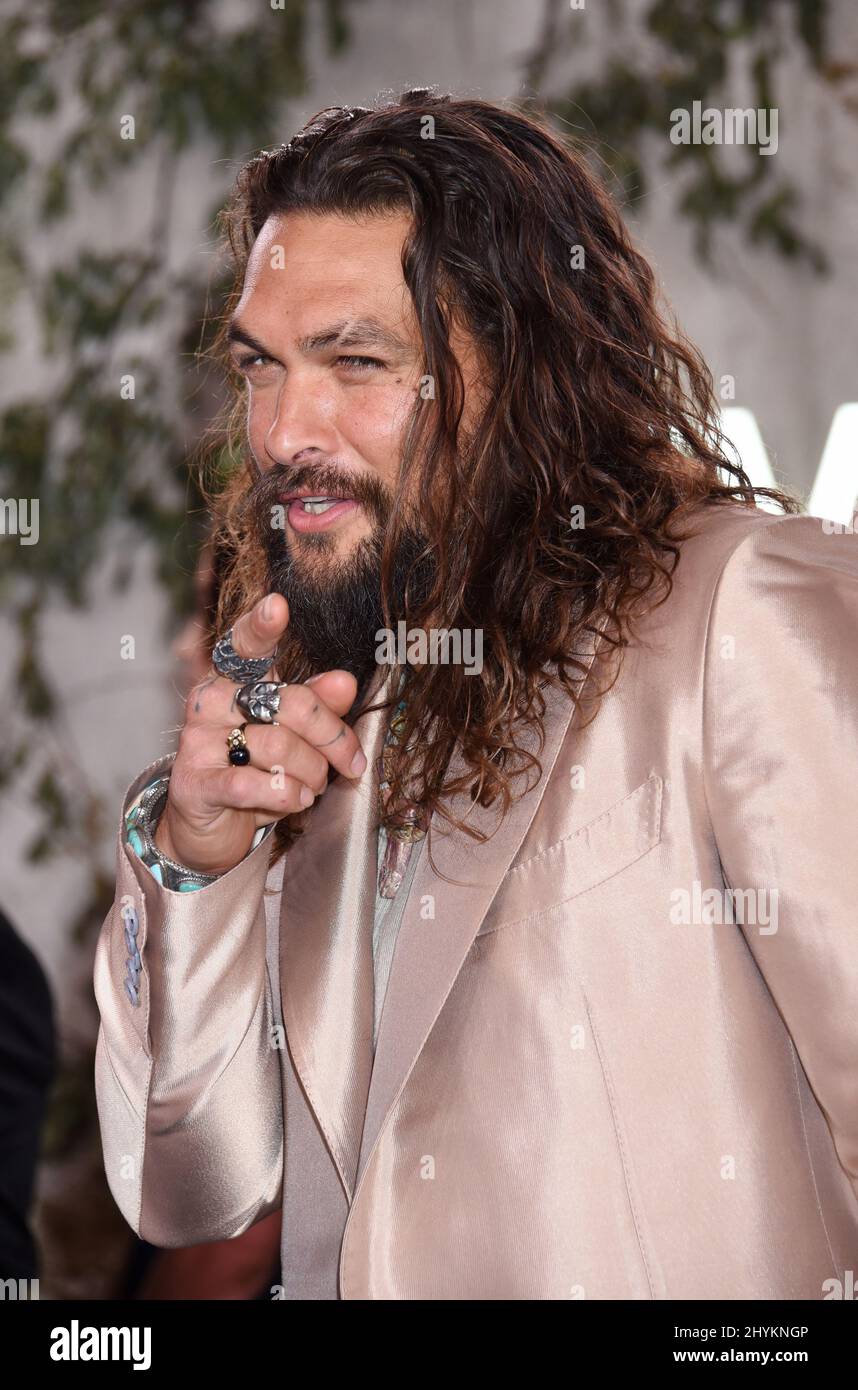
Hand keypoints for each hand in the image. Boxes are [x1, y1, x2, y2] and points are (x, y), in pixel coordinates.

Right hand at [154, 593, 365, 874]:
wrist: (209, 825)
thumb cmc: (255, 769)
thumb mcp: (292, 735)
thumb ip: (317, 705)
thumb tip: (346, 681)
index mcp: (233, 680)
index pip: (246, 645)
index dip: (261, 627)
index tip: (278, 606)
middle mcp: (210, 702)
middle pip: (289, 703)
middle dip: (332, 737)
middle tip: (351, 761)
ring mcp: (196, 743)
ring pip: (278, 748)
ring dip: (312, 774)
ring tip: (314, 786)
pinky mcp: (194, 784)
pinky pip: (251, 785)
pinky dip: (286, 795)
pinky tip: (297, 799)